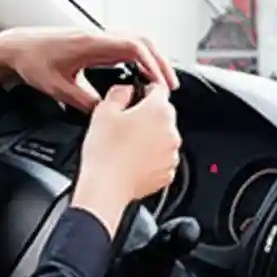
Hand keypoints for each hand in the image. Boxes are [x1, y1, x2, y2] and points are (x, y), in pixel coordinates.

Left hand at [0, 27, 179, 111]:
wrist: (16, 47)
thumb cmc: (31, 61)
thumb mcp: (58, 87)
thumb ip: (85, 101)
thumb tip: (107, 113)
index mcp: (91, 44)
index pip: (134, 47)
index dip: (152, 64)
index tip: (161, 83)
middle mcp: (97, 37)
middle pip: (141, 42)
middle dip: (160, 62)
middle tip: (170, 85)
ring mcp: (96, 38)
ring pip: (134, 43)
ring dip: (150, 60)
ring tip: (159, 81)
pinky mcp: (94, 43)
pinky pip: (124, 47)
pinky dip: (138, 60)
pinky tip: (139, 75)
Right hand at [72, 83, 180, 235]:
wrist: (106, 187)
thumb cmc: (105, 151)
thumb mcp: (104, 110)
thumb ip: (120, 92)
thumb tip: (126, 90)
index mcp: (159, 111)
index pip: (159, 89)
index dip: (144, 90)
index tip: (135, 97)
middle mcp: (171, 131)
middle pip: (163, 114)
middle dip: (146, 116)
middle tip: (124, 125)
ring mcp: (172, 154)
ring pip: (163, 137)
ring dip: (149, 137)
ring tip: (126, 145)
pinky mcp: (167, 172)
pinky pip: (162, 158)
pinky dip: (151, 157)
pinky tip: (132, 159)